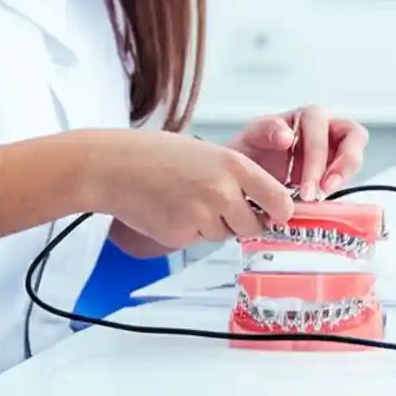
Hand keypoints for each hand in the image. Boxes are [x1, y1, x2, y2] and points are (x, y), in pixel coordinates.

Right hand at [76, 129, 294, 255]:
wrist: (114, 166)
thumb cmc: (159, 156)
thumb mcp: (210, 154)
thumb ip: (238, 177)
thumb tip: (268, 204)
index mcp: (234, 165)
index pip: (279, 201)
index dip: (281, 212)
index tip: (280, 215)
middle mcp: (222, 191)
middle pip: (254, 226)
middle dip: (242, 222)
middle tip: (219, 205)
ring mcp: (201, 215)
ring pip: (224, 235)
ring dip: (213, 226)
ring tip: (187, 200)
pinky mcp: (181, 235)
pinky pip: (199, 241)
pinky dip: (189, 232)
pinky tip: (172, 210)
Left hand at [227, 105, 369, 200]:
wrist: (246, 179)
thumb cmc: (249, 154)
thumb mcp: (248, 139)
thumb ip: (264, 130)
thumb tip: (287, 136)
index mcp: (303, 116)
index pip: (319, 122)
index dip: (316, 148)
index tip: (301, 177)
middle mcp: (324, 129)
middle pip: (352, 135)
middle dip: (340, 163)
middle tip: (322, 188)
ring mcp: (334, 150)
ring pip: (356, 154)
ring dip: (344, 175)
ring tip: (324, 194)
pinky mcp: (336, 172)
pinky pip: (349, 176)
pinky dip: (340, 188)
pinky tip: (322, 199)